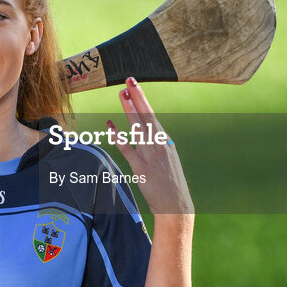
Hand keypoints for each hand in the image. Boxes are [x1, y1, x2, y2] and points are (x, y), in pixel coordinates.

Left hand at [109, 77, 192, 214]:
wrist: (177, 206)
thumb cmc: (170, 184)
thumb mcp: (168, 159)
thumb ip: (158, 144)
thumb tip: (150, 132)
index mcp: (165, 141)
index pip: (152, 115)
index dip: (142, 99)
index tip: (134, 85)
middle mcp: (159, 144)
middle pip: (147, 115)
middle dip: (137, 97)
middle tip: (128, 80)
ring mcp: (151, 155)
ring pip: (138, 127)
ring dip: (129, 110)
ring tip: (121, 94)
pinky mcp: (141, 169)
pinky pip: (128, 149)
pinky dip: (119, 136)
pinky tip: (110, 125)